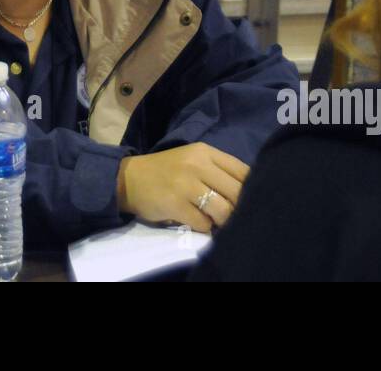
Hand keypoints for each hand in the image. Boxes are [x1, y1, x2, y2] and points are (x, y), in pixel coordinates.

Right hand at [115, 142, 249, 231]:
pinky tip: (196, 222)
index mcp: (205, 152)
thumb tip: (248, 193)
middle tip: (231, 215)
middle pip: (236, 192)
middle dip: (238, 208)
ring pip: (222, 210)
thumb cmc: (166, 171)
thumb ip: (218, 171)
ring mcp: (185, 184)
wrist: (129, 179)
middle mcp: (197, 164)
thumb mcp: (193, 161)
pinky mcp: (175, 204)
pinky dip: (203, 227)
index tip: (247, 200)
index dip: (251, 189)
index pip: (243, 170)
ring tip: (213, 221)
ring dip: (222, 221)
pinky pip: (202, 223)